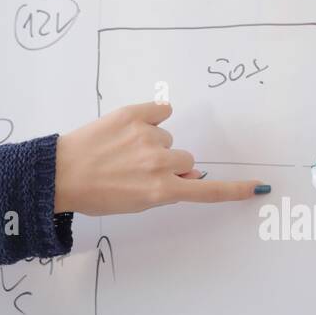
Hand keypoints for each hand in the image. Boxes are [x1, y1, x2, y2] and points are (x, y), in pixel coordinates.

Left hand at [54, 102, 266, 214]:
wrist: (59, 173)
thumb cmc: (95, 194)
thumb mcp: (134, 203)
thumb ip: (165, 189)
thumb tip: (190, 173)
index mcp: (160, 191)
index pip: (206, 191)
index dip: (233, 189)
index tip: (257, 186)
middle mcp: (158, 164)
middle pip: (185, 159)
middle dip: (170, 164)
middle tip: (137, 169)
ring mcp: (147, 138)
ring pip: (168, 137)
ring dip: (154, 143)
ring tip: (122, 152)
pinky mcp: (134, 115)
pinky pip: (159, 111)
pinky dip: (151, 117)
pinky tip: (132, 127)